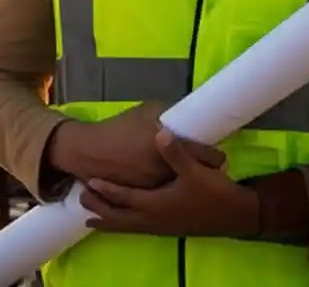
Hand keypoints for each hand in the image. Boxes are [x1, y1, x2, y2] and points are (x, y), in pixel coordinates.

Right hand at [47, 101, 225, 189]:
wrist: (91, 153)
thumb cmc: (121, 128)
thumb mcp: (148, 112)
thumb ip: (170, 116)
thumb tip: (187, 116)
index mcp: (171, 145)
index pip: (208, 156)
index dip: (216, 158)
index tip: (218, 157)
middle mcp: (168, 169)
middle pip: (201, 174)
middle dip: (204, 170)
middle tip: (204, 166)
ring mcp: (158, 186)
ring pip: (186, 187)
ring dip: (188, 182)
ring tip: (189, 175)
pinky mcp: (148, 197)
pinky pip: (169, 193)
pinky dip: (172, 189)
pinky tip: (171, 183)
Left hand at [81, 129, 257, 237]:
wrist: (235, 216)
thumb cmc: (214, 194)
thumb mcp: (196, 171)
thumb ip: (176, 152)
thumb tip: (160, 134)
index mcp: (157, 205)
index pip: (125, 198)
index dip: (107, 190)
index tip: (89, 182)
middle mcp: (155, 219)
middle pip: (120, 217)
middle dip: (100, 209)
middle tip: (81, 201)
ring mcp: (161, 226)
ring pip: (128, 226)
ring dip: (109, 220)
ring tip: (91, 217)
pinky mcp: (169, 228)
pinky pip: (138, 229)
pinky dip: (124, 226)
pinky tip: (125, 222)